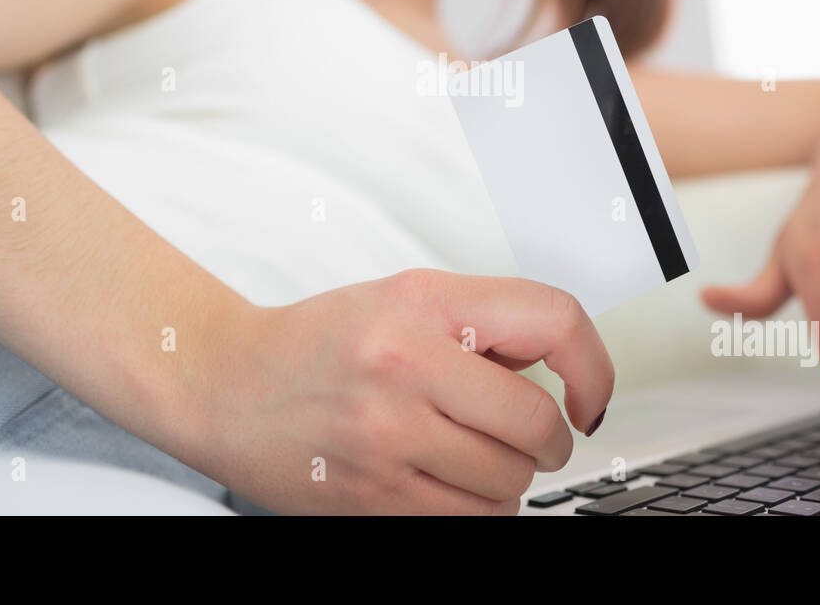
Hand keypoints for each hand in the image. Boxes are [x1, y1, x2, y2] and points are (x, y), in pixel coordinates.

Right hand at [197, 268, 613, 513]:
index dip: (594, 367)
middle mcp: (406, 364)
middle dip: (548, 440)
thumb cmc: (317, 341)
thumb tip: (558, 365)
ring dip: (510, 478)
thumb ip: (482, 322)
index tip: (589, 398)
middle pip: (537, 423)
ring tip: (473, 455)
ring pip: (510, 483)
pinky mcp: (372, 498)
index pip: (553, 321)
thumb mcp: (403, 298)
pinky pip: (468, 522)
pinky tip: (449, 482)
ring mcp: (387, 437)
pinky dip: (477, 509)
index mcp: (423, 303)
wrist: (225, 385)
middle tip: (530, 436)